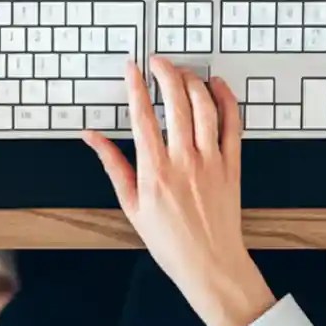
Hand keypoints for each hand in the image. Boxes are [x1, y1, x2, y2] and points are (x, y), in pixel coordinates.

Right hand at [82, 57, 274, 325]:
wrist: (210, 264)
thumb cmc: (170, 241)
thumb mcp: (131, 204)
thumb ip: (112, 164)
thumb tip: (92, 138)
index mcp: (155, 171)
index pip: (143, 116)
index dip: (136, 86)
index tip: (132, 68)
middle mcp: (184, 161)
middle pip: (176, 102)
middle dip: (165, 73)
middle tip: (157, 61)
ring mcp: (211, 161)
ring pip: (205, 107)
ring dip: (192, 81)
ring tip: (181, 71)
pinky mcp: (232, 165)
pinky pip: (232, 123)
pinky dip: (226, 99)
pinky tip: (217, 86)